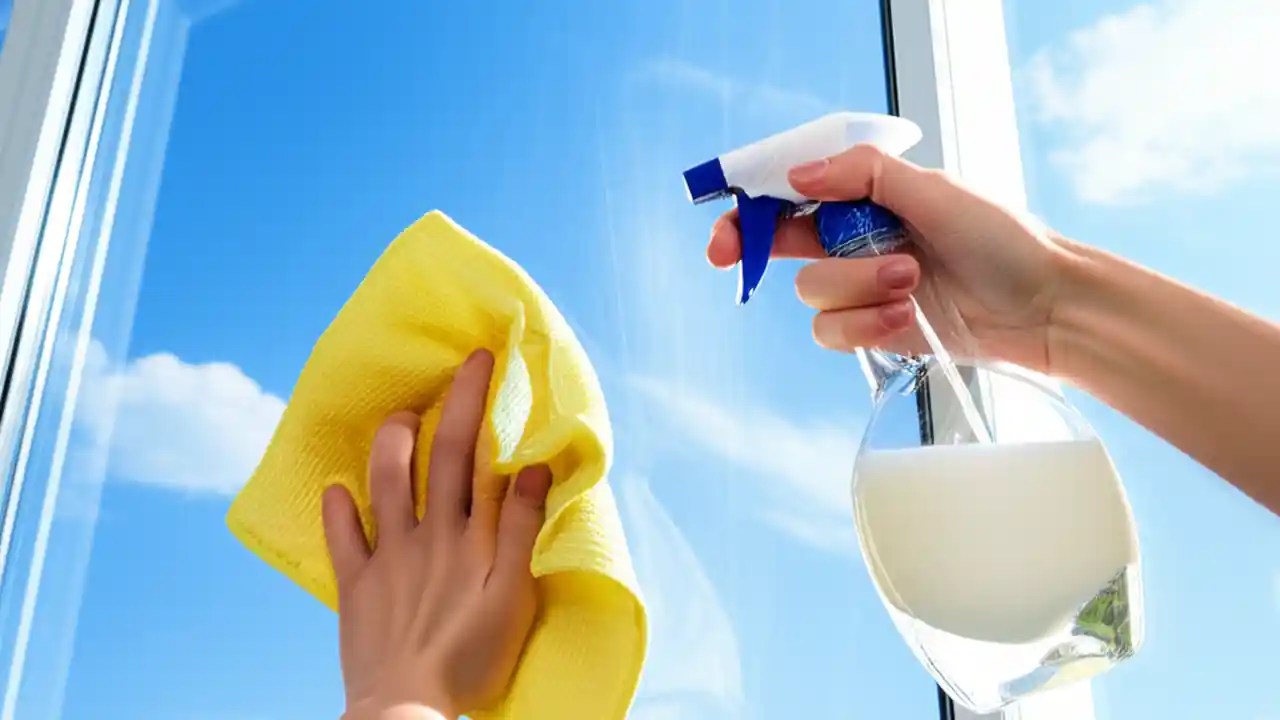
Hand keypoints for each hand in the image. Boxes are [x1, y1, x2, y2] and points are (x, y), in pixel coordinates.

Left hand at [322, 349, 552, 719]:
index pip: (478, 453)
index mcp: (469, 535)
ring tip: (399, 417)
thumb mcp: (514, 597)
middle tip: (463, 366)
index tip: (485, 361)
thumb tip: (532, 467)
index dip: (480, 403)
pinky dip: (337, 509)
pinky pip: (341, 537)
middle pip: (439, 454)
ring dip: (392, 441)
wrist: (406, 708)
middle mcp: (427, 533)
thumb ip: (520, 530)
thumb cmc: (471, 658)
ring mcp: (387, 556)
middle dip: (452, 403)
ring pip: (385, 481)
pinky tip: (336, 490)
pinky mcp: (355, 585)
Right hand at [707, 144, 1075, 373]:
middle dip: (757, 249)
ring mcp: (864, 286)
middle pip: (780, 243)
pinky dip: (864, 324)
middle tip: (732, 257)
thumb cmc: (1003, 239)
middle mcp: (858, 239)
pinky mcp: (874, 329)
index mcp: (868, 196)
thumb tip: (798, 176)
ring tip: (910, 279)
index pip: (794, 195)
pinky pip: (833, 331)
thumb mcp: (934, 190)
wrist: (1044, 307)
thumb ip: (863, 176)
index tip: (724, 228)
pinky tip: (904, 316)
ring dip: (856, 285)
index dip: (751, 207)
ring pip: (812, 291)